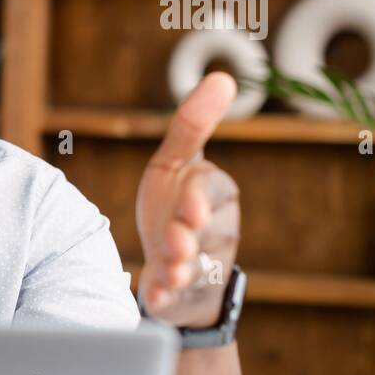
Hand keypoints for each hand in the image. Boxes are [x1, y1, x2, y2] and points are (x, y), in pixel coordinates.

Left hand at [135, 72, 241, 328]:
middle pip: (208, 231)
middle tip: (178, 237)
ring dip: (182, 267)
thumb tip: (221, 76)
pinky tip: (153, 297)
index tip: (188, 204)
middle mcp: (216, 232)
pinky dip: (165, 297)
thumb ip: (192, 126)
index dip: (200, 197)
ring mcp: (202, 266)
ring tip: (168, 268)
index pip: (213, 191)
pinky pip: (178, 298)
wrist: (170, 263)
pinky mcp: (182, 294)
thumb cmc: (173, 205)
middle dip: (191, 234)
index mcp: (216, 196)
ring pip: (197, 266)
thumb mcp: (177, 163)